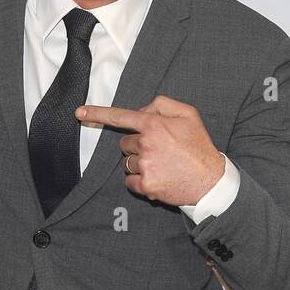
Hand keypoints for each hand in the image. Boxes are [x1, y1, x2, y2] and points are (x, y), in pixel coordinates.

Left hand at [75, 95, 223, 205]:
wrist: (210, 181)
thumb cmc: (199, 146)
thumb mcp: (188, 114)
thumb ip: (162, 104)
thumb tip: (142, 109)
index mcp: (154, 124)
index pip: (120, 116)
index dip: (97, 114)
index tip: (79, 113)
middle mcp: (146, 144)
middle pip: (124, 143)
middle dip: (136, 146)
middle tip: (159, 151)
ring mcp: (145, 166)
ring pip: (126, 163)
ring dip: (138, 164)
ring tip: (162, 166)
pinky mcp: (146, 185)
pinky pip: (129, 182)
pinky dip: (139, 181)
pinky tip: (157, 178)